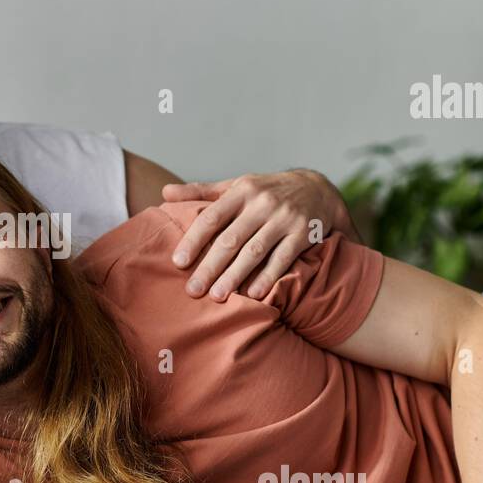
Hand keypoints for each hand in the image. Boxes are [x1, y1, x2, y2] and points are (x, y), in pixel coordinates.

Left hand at [163, 170, 353, 300]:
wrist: (318, 189)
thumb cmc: (266, 192)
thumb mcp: (236, 186)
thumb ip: (201, 191)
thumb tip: (164, 192)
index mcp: (241, 191)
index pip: (212, 217)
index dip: (194, 240)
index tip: (178, 262)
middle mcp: (262, 203)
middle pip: (231, 239)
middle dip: (210, 266)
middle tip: (192, 290)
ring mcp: (284, 218)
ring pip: (255, 251)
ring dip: (235, 275)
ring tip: (217, 296)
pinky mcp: (303, 234)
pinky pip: (283, 258)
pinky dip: (268, 277)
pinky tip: (254, 294)